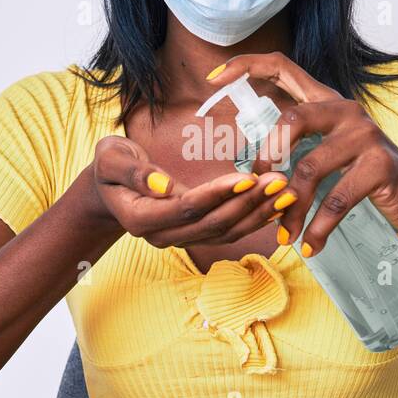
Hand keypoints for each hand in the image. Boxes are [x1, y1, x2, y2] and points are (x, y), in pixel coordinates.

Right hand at [86, 134, 295, 247]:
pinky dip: (255, 218)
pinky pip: (230, 231)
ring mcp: (181, 239)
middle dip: (248, 203)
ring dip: (258, 213)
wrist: (110, 190)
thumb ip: (133, 171)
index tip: (247, 177)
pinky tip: (278, 205)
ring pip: (226, 232)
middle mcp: (163, 236)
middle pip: (213, 224)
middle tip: (278, 181)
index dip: (218, 194)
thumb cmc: (110, 167)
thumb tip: (163, 186)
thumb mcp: (110, 158)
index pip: (187, 208)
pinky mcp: (195, 235)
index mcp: (141, 219)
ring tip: (286, 191)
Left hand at [206, 53, 397, 254]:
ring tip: (285, 233)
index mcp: (326, 101)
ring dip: (291, 208)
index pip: (283, 67)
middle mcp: (345, 110)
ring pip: (309, 168)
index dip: (246, 66)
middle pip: (291, 119)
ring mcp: (365, 135)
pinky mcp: (379, 165)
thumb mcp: (329, 155)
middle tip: (258, 190)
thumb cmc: (364, 178)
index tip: (213, 79)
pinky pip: (335, 199)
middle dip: (267, 158)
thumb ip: (297, 150)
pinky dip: (318, 227)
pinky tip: (311, 245)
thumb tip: (251, 172)